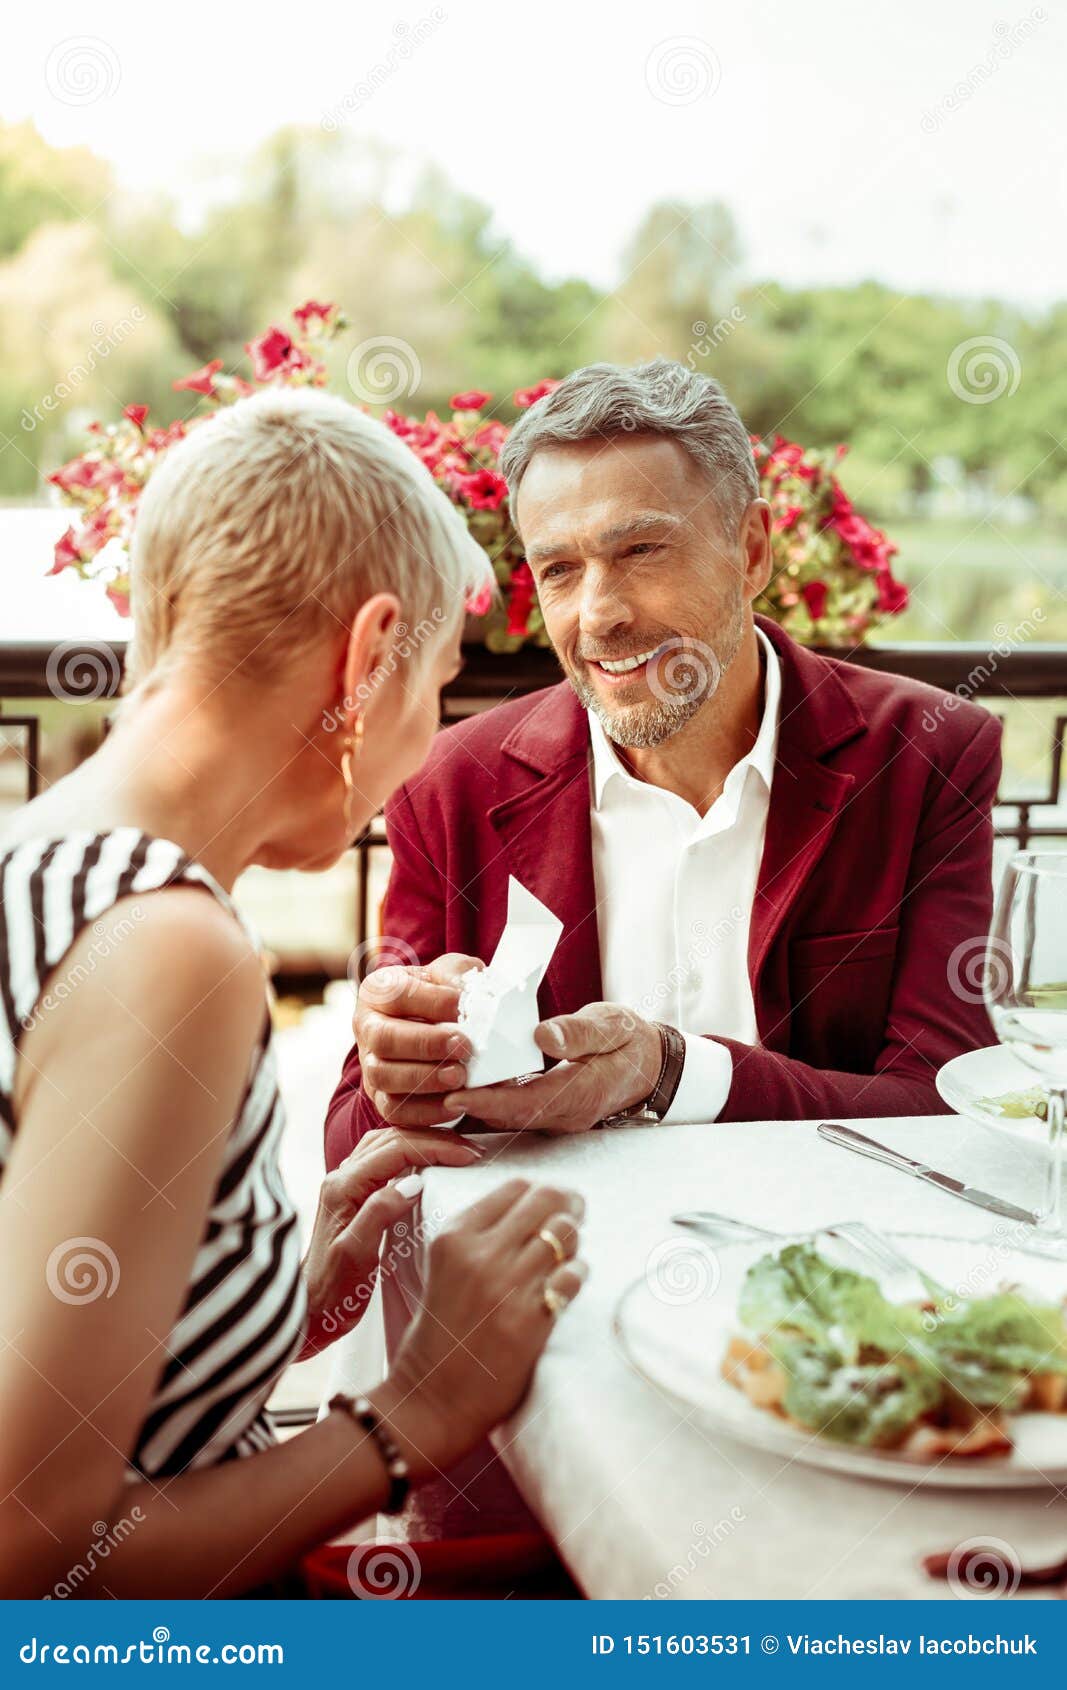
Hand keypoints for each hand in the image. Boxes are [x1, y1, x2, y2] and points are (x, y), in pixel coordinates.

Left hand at [299, 1127, 482, 1356]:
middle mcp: (341, 1177)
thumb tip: (413, 1183)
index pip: (396, 1149)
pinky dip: (410, 1151)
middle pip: (393, 1138)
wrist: (311, 1309)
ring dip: (423, 1141)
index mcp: (343, 1186)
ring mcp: (346, 1183)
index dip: (436, 1147)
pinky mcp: (353, 1193)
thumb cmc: (333, 1290)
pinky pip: (383, 1158)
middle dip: (435, 1139)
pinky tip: (428, 1160)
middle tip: (472, 1150)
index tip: (468, 1156)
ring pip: (387, 1143)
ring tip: (456, 1150)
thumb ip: (380, 1213)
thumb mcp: (357, 1255)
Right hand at [355, 954, 482, 1126]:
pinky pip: (395, 1110)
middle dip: (426, 1044)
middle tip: (463, 1046)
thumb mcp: (452, 973)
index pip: (397, 995)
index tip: (465, 1009)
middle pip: (383, 1038)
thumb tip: (466, 995)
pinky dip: (425, 1111)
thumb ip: (458, 976)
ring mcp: (370, 1065)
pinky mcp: (381, 1098)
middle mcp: (366, 1028)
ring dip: (424, 1079)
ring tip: (460, 1076)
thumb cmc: (445, 995)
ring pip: (384, 1077)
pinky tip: (455, 1104)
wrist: (441, 1026)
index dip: (433, 1002)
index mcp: (378, 991)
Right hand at [368, 1178, 585, 1479]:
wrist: (432, 1396)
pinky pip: (572, 1276)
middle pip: (545, 1200)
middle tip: (576, 1211)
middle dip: (567, 1203)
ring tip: (569, 1252)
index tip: (552, 1201)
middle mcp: (480, 1254)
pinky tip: (567, 1283)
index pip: (515, 1188)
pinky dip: (577, 1274)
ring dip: (573, 1240)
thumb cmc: (442, 1331)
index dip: (540, 1192)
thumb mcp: (445, 1267)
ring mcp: (506, 1286)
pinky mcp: (530, 1320)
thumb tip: (535, 1205)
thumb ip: (479, 1234)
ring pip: (564, 1233)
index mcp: (454, 1236)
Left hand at [441, 1004, 663, 1133]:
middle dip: (471, 1108)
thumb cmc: (628, 1041)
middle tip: (433, 1093)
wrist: (648, 1064)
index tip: (458, 1096)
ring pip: (510, 1117)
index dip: (491, 1102)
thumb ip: (579, 1031)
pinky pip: (514, 1114)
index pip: (529, 1103)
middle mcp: (567, 1113)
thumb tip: (543, 1035)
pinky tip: (463, 1091)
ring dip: (475, 1107)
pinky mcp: (550, 1112)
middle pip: (511, 1116)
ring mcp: (559, 1117)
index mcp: (583, 1092)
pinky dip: (488, 1104)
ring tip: (438, 1090)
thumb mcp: (612, 1025)